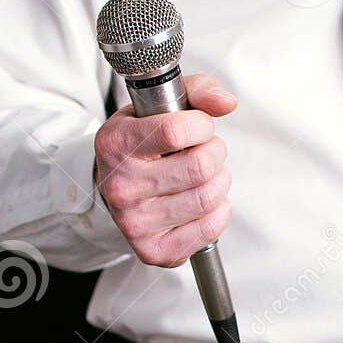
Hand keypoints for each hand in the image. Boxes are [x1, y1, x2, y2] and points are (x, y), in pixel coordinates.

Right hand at [94, 74, 236, 266]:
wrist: (115, 187)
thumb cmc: (143, 143)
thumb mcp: (158, 107)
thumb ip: (196, 92)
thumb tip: (227, 103)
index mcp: (116, 144)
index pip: (174, 131)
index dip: (202, 125)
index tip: (200, 126)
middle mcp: (121, 186)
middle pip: (199, 167)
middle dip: (215, 153)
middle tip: (207, 151)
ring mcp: (135, 222)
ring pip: (208, 197)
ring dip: (220, 181)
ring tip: (206, 175)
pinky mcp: (154, 250)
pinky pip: (210, 229)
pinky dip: (220, 211)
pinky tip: (205, 200)